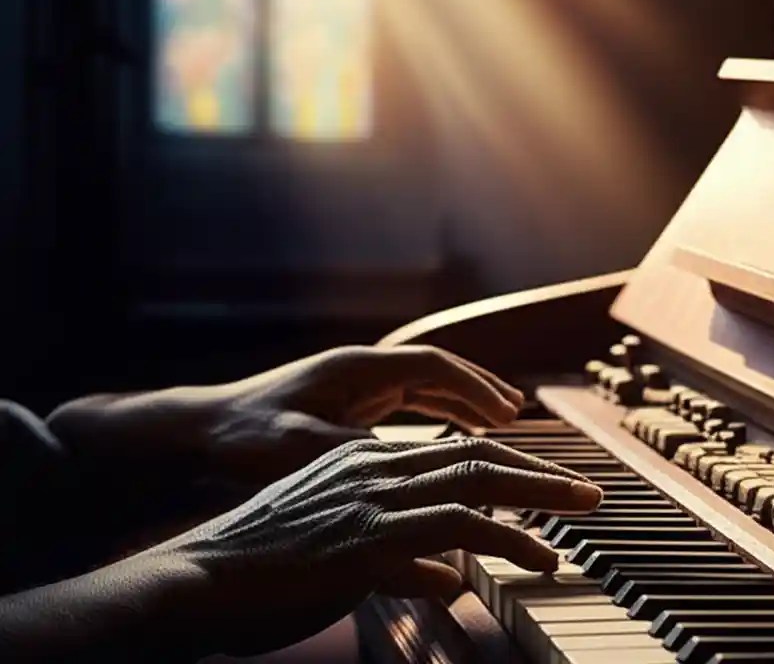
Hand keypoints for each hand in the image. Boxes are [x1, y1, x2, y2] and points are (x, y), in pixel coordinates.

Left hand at [47, 345, 525, 487]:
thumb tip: (402, 464)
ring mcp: (357, 385)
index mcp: (356, 369)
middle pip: (438, 371)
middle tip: (516, 414)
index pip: (432, 367)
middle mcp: (362, 370)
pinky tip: (456, 435)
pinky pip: (409, 403)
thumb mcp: (299, 450)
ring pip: (426, 386)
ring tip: (501, 422)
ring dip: (464, 401)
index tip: (506, 411)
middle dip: (479, 390)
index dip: (474, 388)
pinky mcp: (350, 404)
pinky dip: (440, 415)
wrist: (200, 431)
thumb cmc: (243, 437)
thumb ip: (354, 456)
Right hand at [147, 437, 603, 656]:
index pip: (456, 452)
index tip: (551, 479)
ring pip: (471, 494)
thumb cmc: (264, 567)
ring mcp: (368, 504)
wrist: (198, 578)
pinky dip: (486, 551)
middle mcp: (373, 471)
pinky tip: (516, 567)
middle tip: (589, 493)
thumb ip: (396, 551)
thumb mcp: (338, 544)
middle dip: (541, 477)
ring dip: (529, 514)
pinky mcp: (362, 542)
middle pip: (477, 462)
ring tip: (568, 534)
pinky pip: (442, 542)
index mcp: (366, 461)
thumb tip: (447, 575)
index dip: (512, 464)